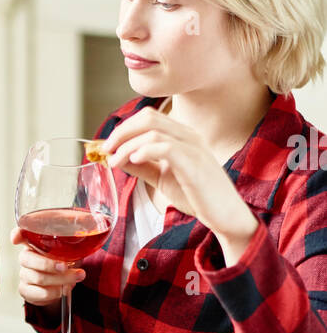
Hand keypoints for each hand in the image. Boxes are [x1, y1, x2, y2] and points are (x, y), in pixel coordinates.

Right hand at [11, 225, 85, 305]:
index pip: (20, 235)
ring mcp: (24, 275)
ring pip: (39, 278)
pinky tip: (64, 289)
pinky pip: (41, 293)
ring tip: (77, 277)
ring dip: (61, 279)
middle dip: (49, 264)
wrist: (58, 288)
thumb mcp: (69, 252)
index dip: (17, 235)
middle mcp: (26, 258)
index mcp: (34, 244)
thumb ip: (73, 245)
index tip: (16, 238)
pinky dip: (56, 292)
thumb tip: (90, 237)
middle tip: (66, 266)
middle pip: (28, 259)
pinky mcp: (26, 290)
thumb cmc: (63, 264)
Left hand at [102, 108, 258, 261]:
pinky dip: (144, 151)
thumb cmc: (197, 196)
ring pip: (153, 131)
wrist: (225, 215)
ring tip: (115, 161)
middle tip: (106, 150)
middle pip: (148, 117)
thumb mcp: (163, 178)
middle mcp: (189, 135)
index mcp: (182, 135)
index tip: (107, 146)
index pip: (149, 117)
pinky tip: (132, 161)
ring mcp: (194, 147)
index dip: (124, 128)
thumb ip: (143, 167)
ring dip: (127, 145)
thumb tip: (117, 158)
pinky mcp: (195, 163)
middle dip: (121, 132)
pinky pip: (166, 147)